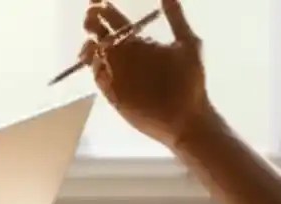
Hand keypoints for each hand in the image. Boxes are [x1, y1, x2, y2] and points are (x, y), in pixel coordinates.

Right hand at [82, 0, 210, 148]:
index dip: (105, 8)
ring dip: (90, 44)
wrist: (186, 116)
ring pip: (95, 54)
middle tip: (92, 13)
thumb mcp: (188, 43)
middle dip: (92, 22)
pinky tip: (97, 58)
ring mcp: (117, 74)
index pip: (117, 21)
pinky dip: (94, 66)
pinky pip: (98, 76)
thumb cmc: (190, 80)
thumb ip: (176, 18)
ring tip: (92, 38)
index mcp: (140, 42)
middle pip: (101, 34)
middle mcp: (125, 55)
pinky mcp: (112, 92)